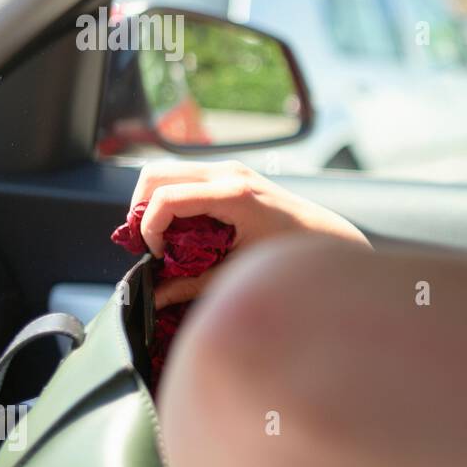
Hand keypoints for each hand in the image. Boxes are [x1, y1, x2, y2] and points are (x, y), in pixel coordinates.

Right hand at [130, 160, 372, 307]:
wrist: (325, 237)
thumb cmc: (287, 257)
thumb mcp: (237, 273)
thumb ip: (192, 284)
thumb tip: (154, 298)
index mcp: (233, 194)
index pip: (166, 198)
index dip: (149, 228)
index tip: (156, 255)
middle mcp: (229, 173)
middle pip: (156, 174)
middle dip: (141, 209)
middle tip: (148, 242)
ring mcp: (231, 168)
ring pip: (167, 171)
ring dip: (153, 201)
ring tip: (161, 236)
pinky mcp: (232, 172)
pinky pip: (186, 175)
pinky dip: (171, 196)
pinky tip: (181, 227)